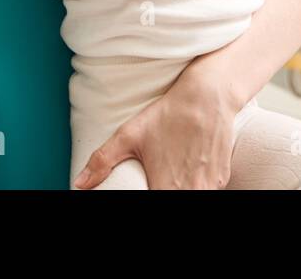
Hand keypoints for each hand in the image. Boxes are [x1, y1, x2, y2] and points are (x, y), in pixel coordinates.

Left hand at [72, 64, 238, 188]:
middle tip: (161, 176)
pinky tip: (191, 166)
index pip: (157, 204)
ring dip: (182, 189)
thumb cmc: (167, 115)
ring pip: (193, 197)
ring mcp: (210, 187)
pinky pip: (209, 189)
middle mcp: (191, 192)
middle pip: (175, 199)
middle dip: (165, 189)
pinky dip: (198, 184)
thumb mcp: (129, 134)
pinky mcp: (222, 179)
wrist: (207, 97)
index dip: (151, 193)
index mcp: (166, 189)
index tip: (149, 186)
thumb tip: (78, 184)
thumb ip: (102, 162)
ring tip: (174, 171)